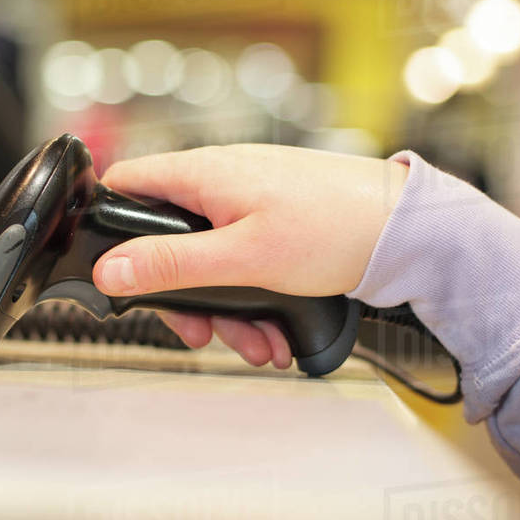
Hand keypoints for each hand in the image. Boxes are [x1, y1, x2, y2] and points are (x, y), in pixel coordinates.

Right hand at [92, 144, 407, 367]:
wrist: (408, 229)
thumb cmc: (336, 227)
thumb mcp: (243, 257)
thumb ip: (173, 264)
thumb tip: (110, 269)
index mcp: (204, 174)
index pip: (128, 184)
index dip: (111, 227)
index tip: (117, 275)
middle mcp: (222, 181)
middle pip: (170, 240)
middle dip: (185, 296)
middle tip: (199, 332)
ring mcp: (250, 201)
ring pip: (212, 261)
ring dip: (227, 310)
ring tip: (255, 345)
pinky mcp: (277, 222)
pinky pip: (246, 264)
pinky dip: (255, 301)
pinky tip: (276, 333)